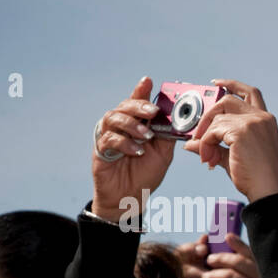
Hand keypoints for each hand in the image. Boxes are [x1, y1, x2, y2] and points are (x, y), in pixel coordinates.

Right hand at [91, 77, 176, 221]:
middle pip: (124, 106)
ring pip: (113, 118)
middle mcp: (121, 126)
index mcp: (136, 124)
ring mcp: (108, 136)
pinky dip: (124, 143)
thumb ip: (166, 135)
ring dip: (131, 124)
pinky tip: (136, 150)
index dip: (140, 90)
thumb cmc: (146, 173)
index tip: (148, 80)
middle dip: (138, 105)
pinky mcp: (100, 150)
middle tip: (152, 111)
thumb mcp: (163, 153)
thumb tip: (177, 118)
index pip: (137, 103)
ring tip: (145, 135)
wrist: (131, 197)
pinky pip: (109, 139)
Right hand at [169, 236, 220, 277]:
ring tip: (216, 277)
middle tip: (204, 251)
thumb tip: (233, 247)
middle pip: (180, 253)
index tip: (207, 241)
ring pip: (185, 270)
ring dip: (202, 272)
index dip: (198, 243)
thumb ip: (223, 267)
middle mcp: (180, 271)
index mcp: (190, 265)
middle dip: (193, 250)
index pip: (190, 248)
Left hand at [182, 78, 277, 201]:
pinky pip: (213, 131)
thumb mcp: (234, 157)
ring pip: (217, 117)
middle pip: (228, 99)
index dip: (232, 85)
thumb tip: (190, 144)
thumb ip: (214, 146)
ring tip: (205, 155)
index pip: (250, 93)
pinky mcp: (242, 131)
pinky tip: (209, 159)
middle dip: (209, 112)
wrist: (267, 191)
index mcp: (266, 121)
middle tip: (198, 131)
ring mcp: (253, 122)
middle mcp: (262, 118)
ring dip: (205, 135)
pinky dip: (206, 143)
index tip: (216, 83)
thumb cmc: (257, 178)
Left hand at [201, 234, 264, 277]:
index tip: (226, 237)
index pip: (250, 252)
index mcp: (264, 270)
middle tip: (209, 260)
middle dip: (220, 259)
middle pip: (237, 262)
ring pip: (229, 276)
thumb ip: (245, 268)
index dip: (238, 243)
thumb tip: (228, 245)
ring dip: (214, 275)